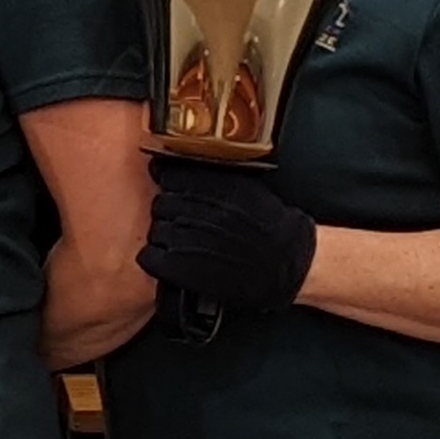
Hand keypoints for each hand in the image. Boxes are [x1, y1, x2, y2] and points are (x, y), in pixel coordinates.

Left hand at [137, 154, 317, 312]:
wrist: (290, 264)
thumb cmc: (273, 228)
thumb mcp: (247, 189)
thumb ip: (215, 179)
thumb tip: (181, 171)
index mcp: (215, 188)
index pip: (169, 175)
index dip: (171, 185)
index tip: (175, 191)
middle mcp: (199, 210)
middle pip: (160, 203)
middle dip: (169, 212)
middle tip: (184, 224)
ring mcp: (188, 239)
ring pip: (154, 229)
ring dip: (164, 236)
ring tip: (183, 245)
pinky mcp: (182, 268)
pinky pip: (149, 257)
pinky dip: (155, 259)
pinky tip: (169, 262)